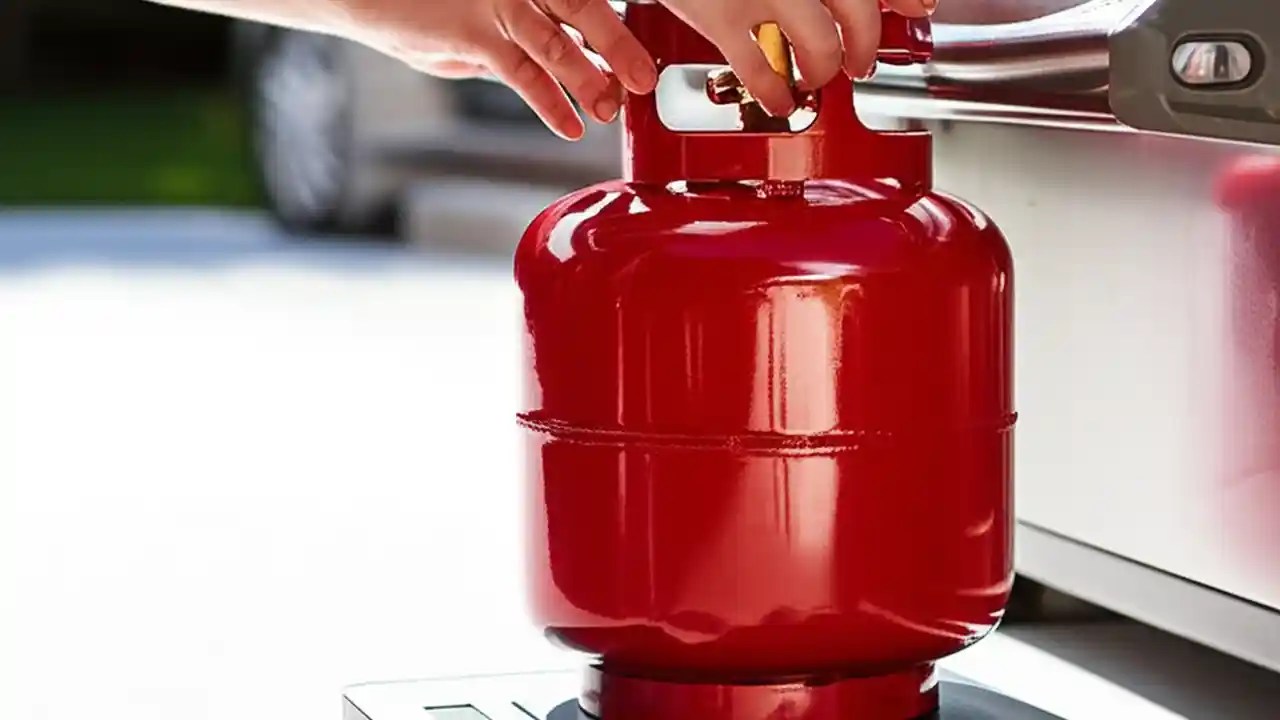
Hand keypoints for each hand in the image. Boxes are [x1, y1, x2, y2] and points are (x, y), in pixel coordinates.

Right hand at [332, 0, 657, 139]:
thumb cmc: (427, 1)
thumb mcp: (482, 13)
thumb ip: (524, 38)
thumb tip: (571, 66)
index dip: (617, 26)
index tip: (642, 54)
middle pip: (584, 6)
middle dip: (620, 44)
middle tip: (644, 78)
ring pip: (556, 39)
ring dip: (589, 78)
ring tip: (611, 108)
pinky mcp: (470, 32)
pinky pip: (520, 71)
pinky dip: (549, 101)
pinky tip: (568, 125)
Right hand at [657, 0, 934, 116]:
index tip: (918, 8)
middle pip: (860, 14)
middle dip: (864, 46)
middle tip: (859, 61)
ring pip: (821, 46)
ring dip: (823, 70)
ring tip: (814, 77)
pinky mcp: (719, 16)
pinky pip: (761, 68)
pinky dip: (774, 91)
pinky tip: (778, 97)